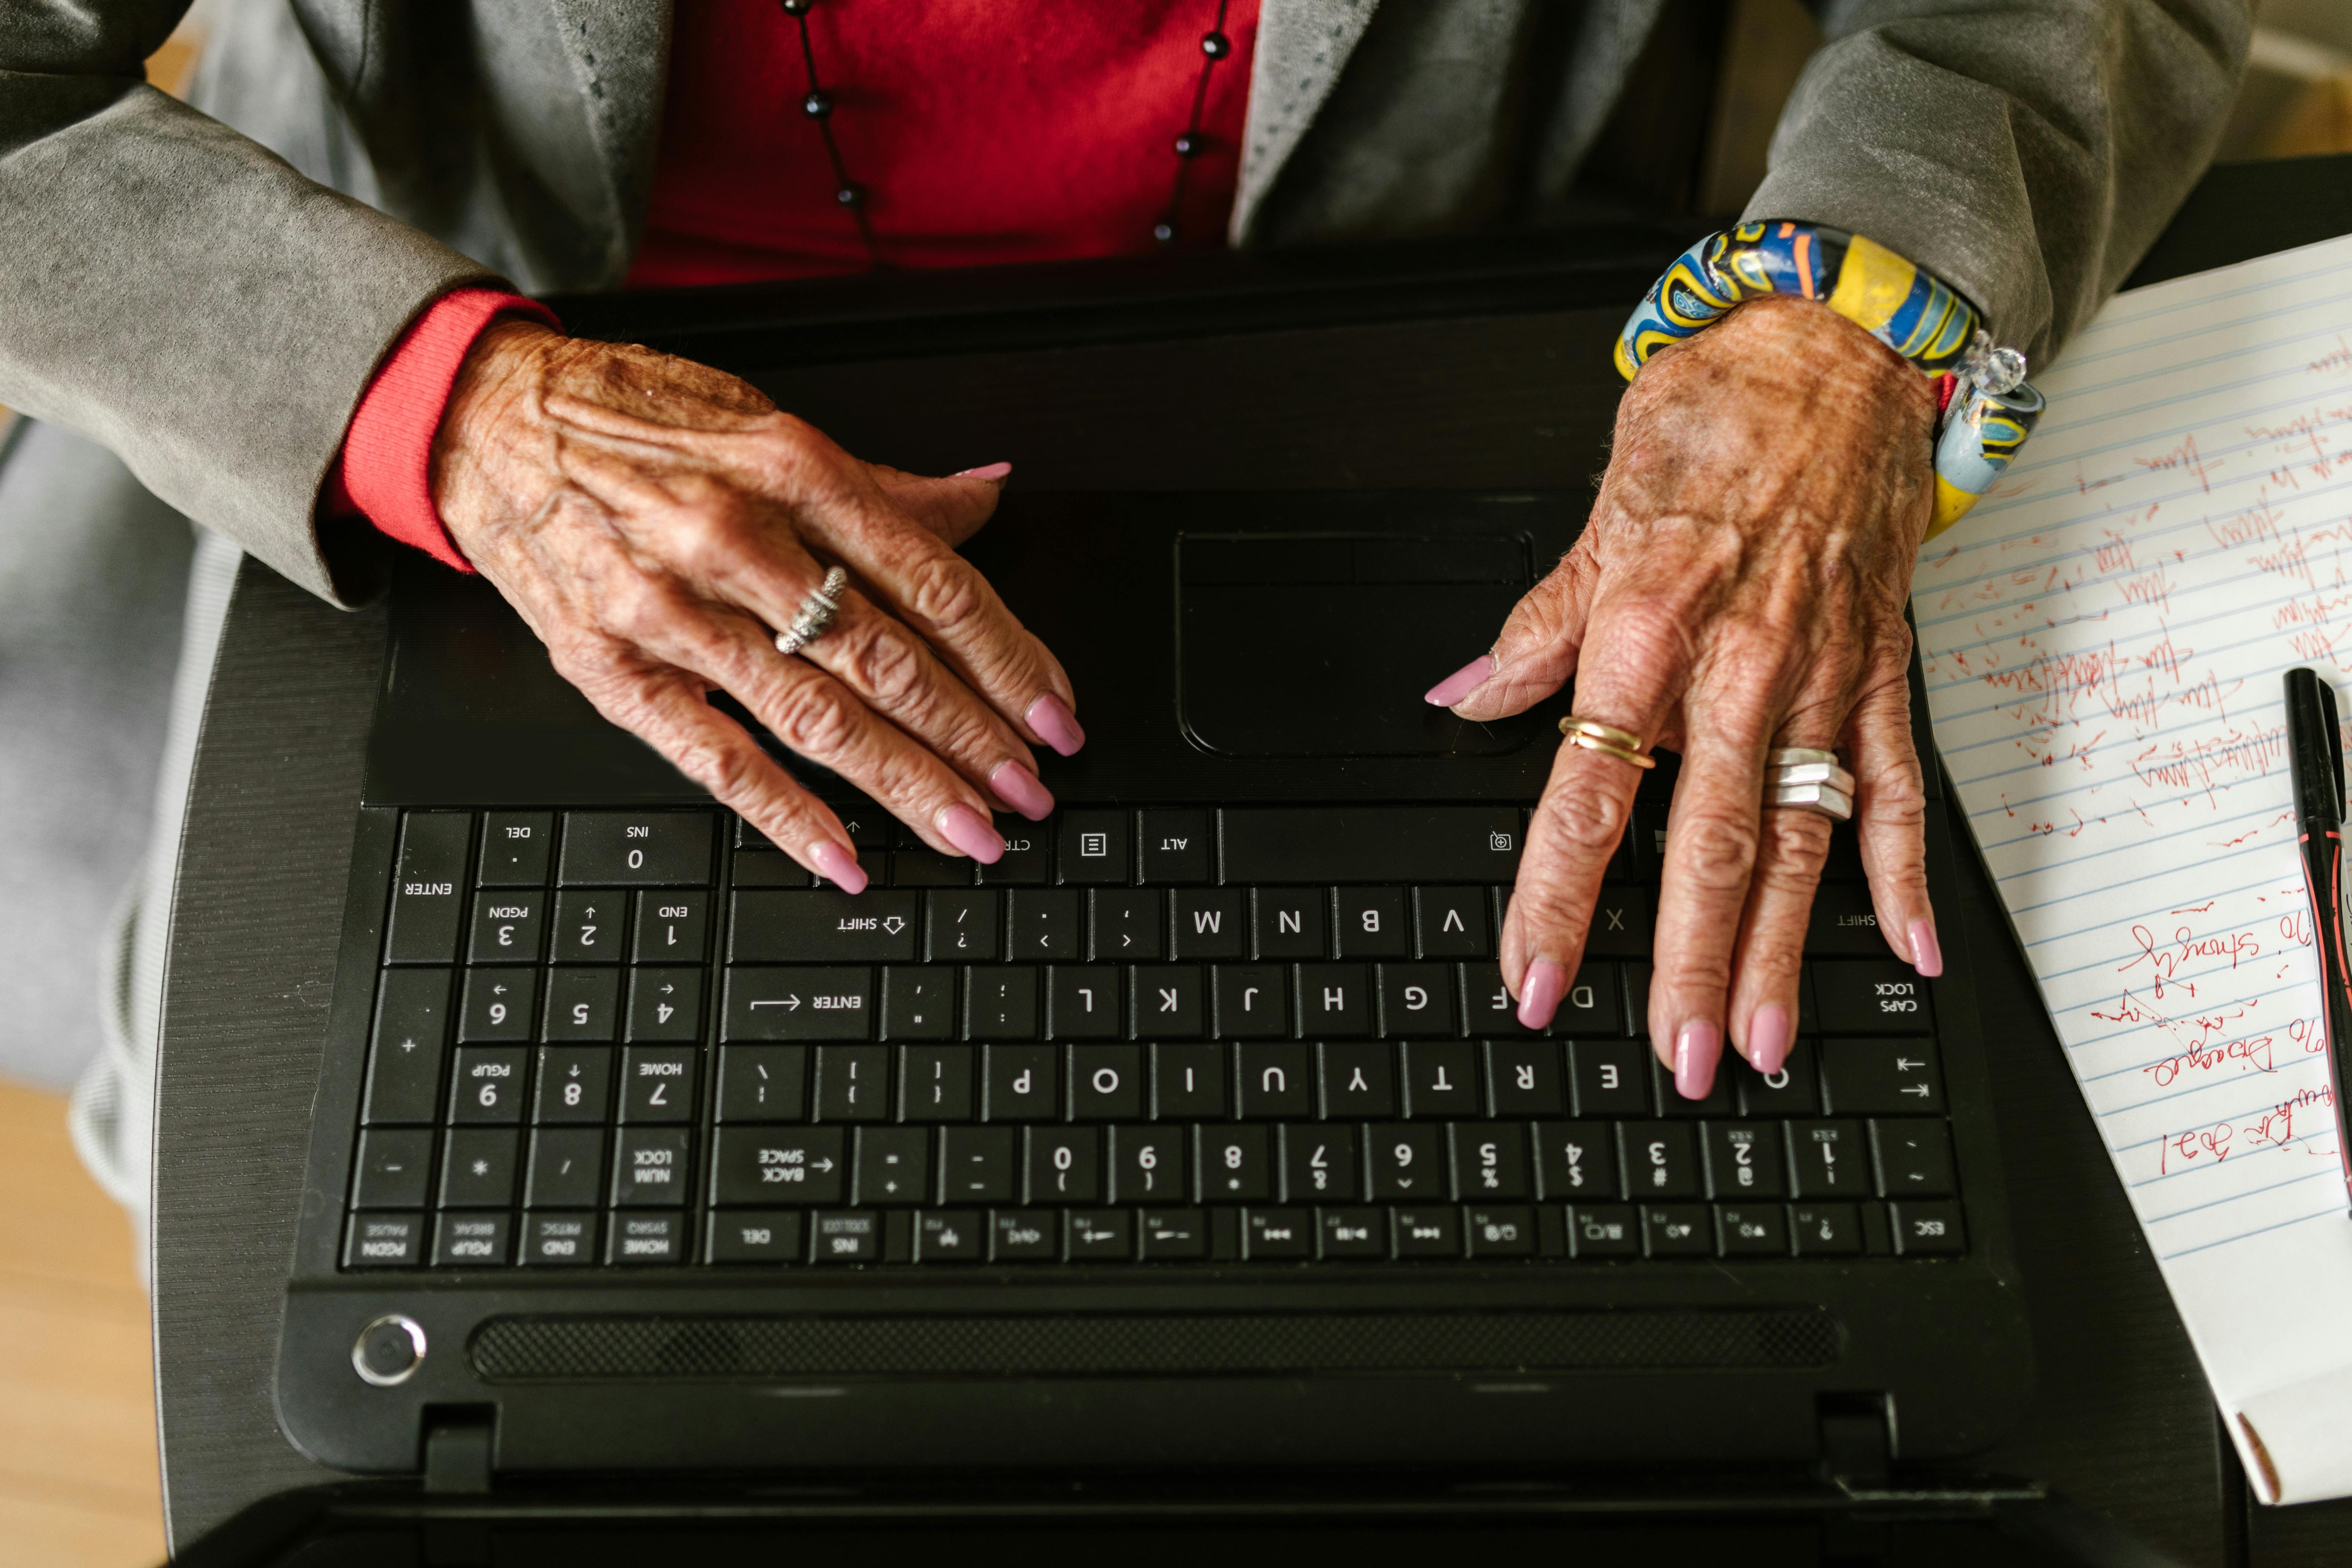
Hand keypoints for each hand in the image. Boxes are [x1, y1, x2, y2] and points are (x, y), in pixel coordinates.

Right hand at [431, 320, 1084, 891]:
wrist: (485, 418)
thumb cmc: (633, 418)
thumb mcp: (766, 422)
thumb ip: (885, 485)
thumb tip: (988, 495)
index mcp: (791, 467)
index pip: (932, 581)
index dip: (1007, 658)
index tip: (1055, 713)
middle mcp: (736, 539)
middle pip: (886, 658)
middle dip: (973, 736)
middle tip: (1032, 794)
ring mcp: (670, 612)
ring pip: (817, 715)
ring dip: (906, 784)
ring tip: (971, 833)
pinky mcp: (612, 668)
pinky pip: (714, 756)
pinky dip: (786, 816)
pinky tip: (844, 858)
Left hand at [1428, 294, 1940, 1096]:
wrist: (1834, 351)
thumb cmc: (1716, 422)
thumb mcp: (1596, 517)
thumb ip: (1537, 629)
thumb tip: (1464, 699)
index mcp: (1648, 634)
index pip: (1587, 799)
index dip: (1557, 901)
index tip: (1536, 980)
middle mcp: (1738, 670)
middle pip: (1705, 849)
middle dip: (1689, 968)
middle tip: (1680, 1060)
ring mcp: (1823, 679)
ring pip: (1799, 842)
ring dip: (1786, 953)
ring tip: (1770, 1041)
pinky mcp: (1887, 672)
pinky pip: (1899, 788)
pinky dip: (1906, 873)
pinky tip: (1908, 951)